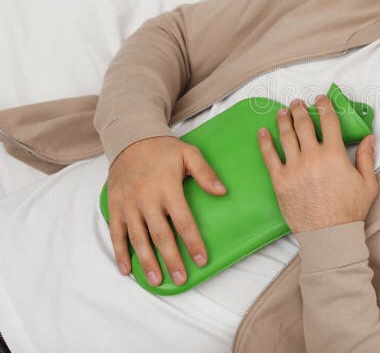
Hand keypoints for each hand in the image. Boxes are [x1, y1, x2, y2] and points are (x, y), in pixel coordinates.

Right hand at [106, 135, 227, 285]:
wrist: (130, 139)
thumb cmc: (163, 149)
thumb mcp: (189, 154)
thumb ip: (206, 173)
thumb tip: (222, 192)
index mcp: (168, 188)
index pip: (183, 222)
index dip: (192, 243)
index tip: (201, 260)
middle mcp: (147, 200)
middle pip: (161, 236)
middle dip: (171, 260)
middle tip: (180, 278)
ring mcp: (129, 205)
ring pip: (138, 239)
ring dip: (147, 262)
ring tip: (156, 280)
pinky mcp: (115, 207)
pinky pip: (116, 234)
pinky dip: (120, 253)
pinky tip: (127, 270)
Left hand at [257, 94, 377, 232]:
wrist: (329, 234)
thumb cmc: (349, 211)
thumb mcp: (368, 183)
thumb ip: (366, 157)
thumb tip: (369, 138)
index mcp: (334, 155)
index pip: (329, 121)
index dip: (325, 106)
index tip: (321, 99)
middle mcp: (312, 157)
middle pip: (304, 124)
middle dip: (300, 110)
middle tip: (297, 103)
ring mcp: (294, 168)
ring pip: (286, 136)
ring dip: (284, 120)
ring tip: (283, 112)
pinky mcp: (280, 181)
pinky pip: (269, 156)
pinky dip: (265, 142)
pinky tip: (262, 132)